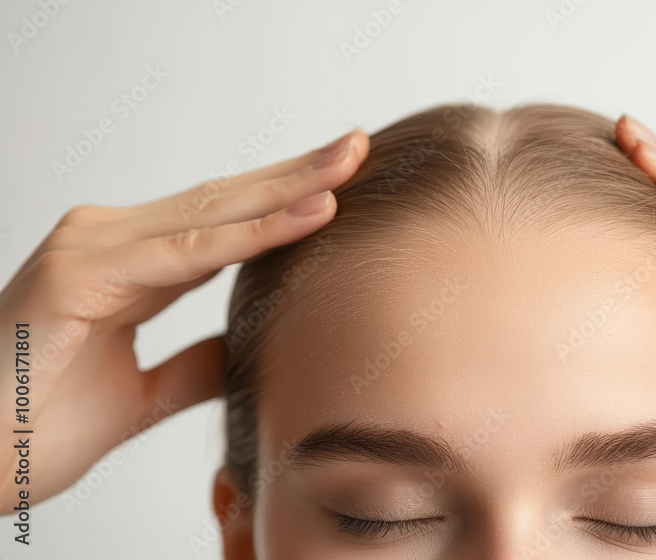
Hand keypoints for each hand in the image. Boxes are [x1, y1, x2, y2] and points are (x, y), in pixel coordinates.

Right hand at [0, 129, 368, 508]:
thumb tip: (241, 346)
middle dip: (297, 174)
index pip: (220, 220)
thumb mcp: (141, 396)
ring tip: (350, 162)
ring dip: (289, 187)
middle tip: (358, 145)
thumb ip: (190, 364)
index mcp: (125, 264)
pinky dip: (256, 232)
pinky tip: (310, 211)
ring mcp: (92, 248)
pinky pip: (189, 251)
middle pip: (223, 201)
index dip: (282, 198)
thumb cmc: (34, 425)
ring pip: (213, 213)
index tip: (341, 180)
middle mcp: (109, 240)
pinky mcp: (82, 272)